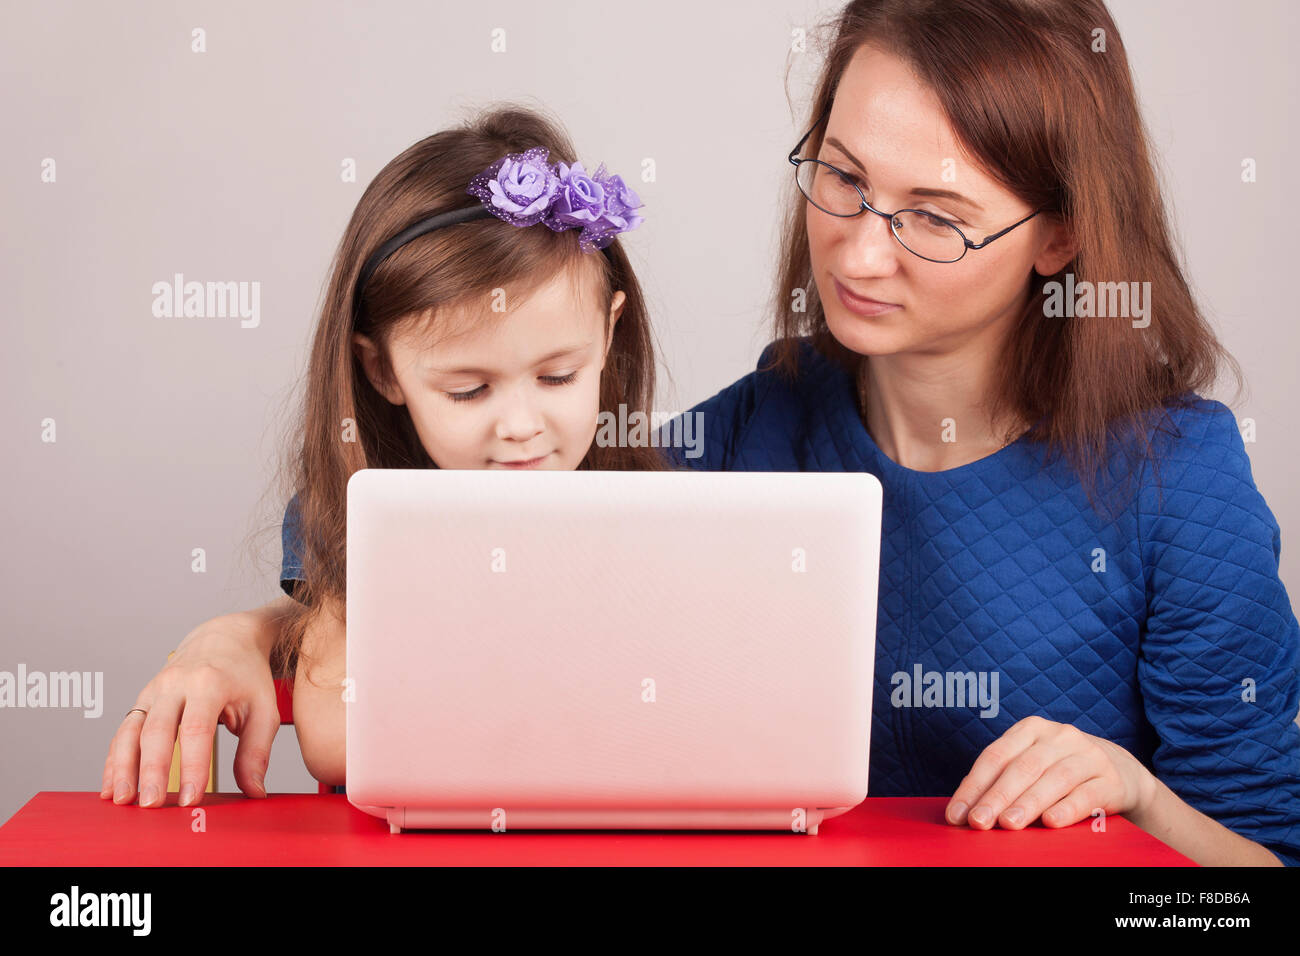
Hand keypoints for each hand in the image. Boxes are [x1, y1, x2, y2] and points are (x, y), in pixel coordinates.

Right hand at [100, 611, 279, 808]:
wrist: (224, 639)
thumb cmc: (247, 676)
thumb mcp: (264, 708)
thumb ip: (256, 751)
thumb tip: (254, 792)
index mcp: (209, 683)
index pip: (197, 729)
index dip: (192, 766)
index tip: (191, 800)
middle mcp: (175, 684)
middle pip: (158, 731)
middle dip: (152, 771)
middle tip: (151, 805)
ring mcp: (154, 690)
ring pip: (132, 730)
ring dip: (123, 767)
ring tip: (122, 801)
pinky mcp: (142, 699)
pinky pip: (124, 730)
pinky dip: (115, 759)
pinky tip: (111, 786)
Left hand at [945, 715, 1157, 829]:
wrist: (1120, 773)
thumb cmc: (1060, 770)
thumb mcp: (1032, 764)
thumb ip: (1002, 780)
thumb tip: (964, 811)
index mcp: (1031, 729)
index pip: (996, 756)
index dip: (974, 786)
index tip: (957, 815)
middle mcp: (1060, 737)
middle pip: (1022, 767)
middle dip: (996, 796)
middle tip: (978, 822)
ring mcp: (1088, 756)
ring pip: (1054, 779)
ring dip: (1028, 803)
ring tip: (1008, 824)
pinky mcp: (1111, 780)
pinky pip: (1087, 794)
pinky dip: (1067, 809)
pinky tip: (1051, 823)